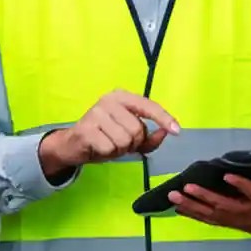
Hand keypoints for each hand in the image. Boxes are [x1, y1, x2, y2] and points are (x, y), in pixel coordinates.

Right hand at [39, 89, 179, 179]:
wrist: (74, 145)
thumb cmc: (105, 137)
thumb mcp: (129, 137)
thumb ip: (150, 137)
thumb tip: (166, 132)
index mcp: (121, 97)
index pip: (148, 105)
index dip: (164, 118)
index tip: (176, 130)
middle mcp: (108, 100)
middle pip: (137, 129)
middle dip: (132, 143)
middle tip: (120, 143)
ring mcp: (96, 113)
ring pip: (125, 140)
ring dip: (120, 149)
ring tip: (109, 144)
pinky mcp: (86, 129)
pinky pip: (110, 148)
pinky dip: (108, 153)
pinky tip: (99, 147)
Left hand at [168, 155, 250, 243]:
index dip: (242, 187)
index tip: (227, 177)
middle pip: (227, 207)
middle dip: (204, 198)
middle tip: (183, 188)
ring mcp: (246, 220)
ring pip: (216, 216)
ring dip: (193, 207)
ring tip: (173, 197)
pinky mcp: (240, 223)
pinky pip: (215, 221)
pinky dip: (197, 215)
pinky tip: (179, 208)